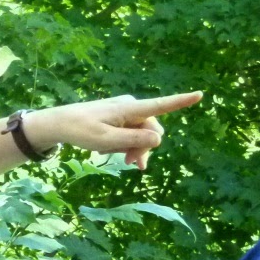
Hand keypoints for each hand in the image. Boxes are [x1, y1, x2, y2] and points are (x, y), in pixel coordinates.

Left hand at [43, 91, 202, 169]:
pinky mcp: (120, 118)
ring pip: (141, 135)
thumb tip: (160, 138)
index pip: (160, 105)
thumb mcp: (106, 141)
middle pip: (152, 130)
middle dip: (143, 148)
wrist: (60, 123)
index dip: (181, 101)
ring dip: (132, 149)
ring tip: (115, 159)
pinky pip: (131, 134)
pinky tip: (109, 151)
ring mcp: (126, 112)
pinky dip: (124, 145)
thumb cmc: (80, 131)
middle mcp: (131, 107)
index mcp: (129, 108)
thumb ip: (134, 140)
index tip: (200, 94)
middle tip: (128, 165)